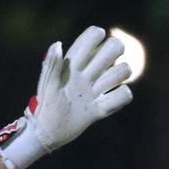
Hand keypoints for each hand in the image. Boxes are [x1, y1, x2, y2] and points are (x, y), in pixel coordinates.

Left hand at [29, 25, 132, 149]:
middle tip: (100, 65)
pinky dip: (119, 98)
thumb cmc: (44, 107)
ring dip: (116, 76)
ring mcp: (96, 90)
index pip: (91, 37)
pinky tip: (103, 105)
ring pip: (123, 70)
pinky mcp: (101, 108)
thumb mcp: (47, 85)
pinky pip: (124, 96)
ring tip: (98, 89)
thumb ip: (52, 65)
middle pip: (114, 47)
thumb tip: (58, 44)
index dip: (96, 35)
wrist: (47, 133)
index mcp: (73, 64)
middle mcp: (88, 74)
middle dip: (114, 49)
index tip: (94, 45)